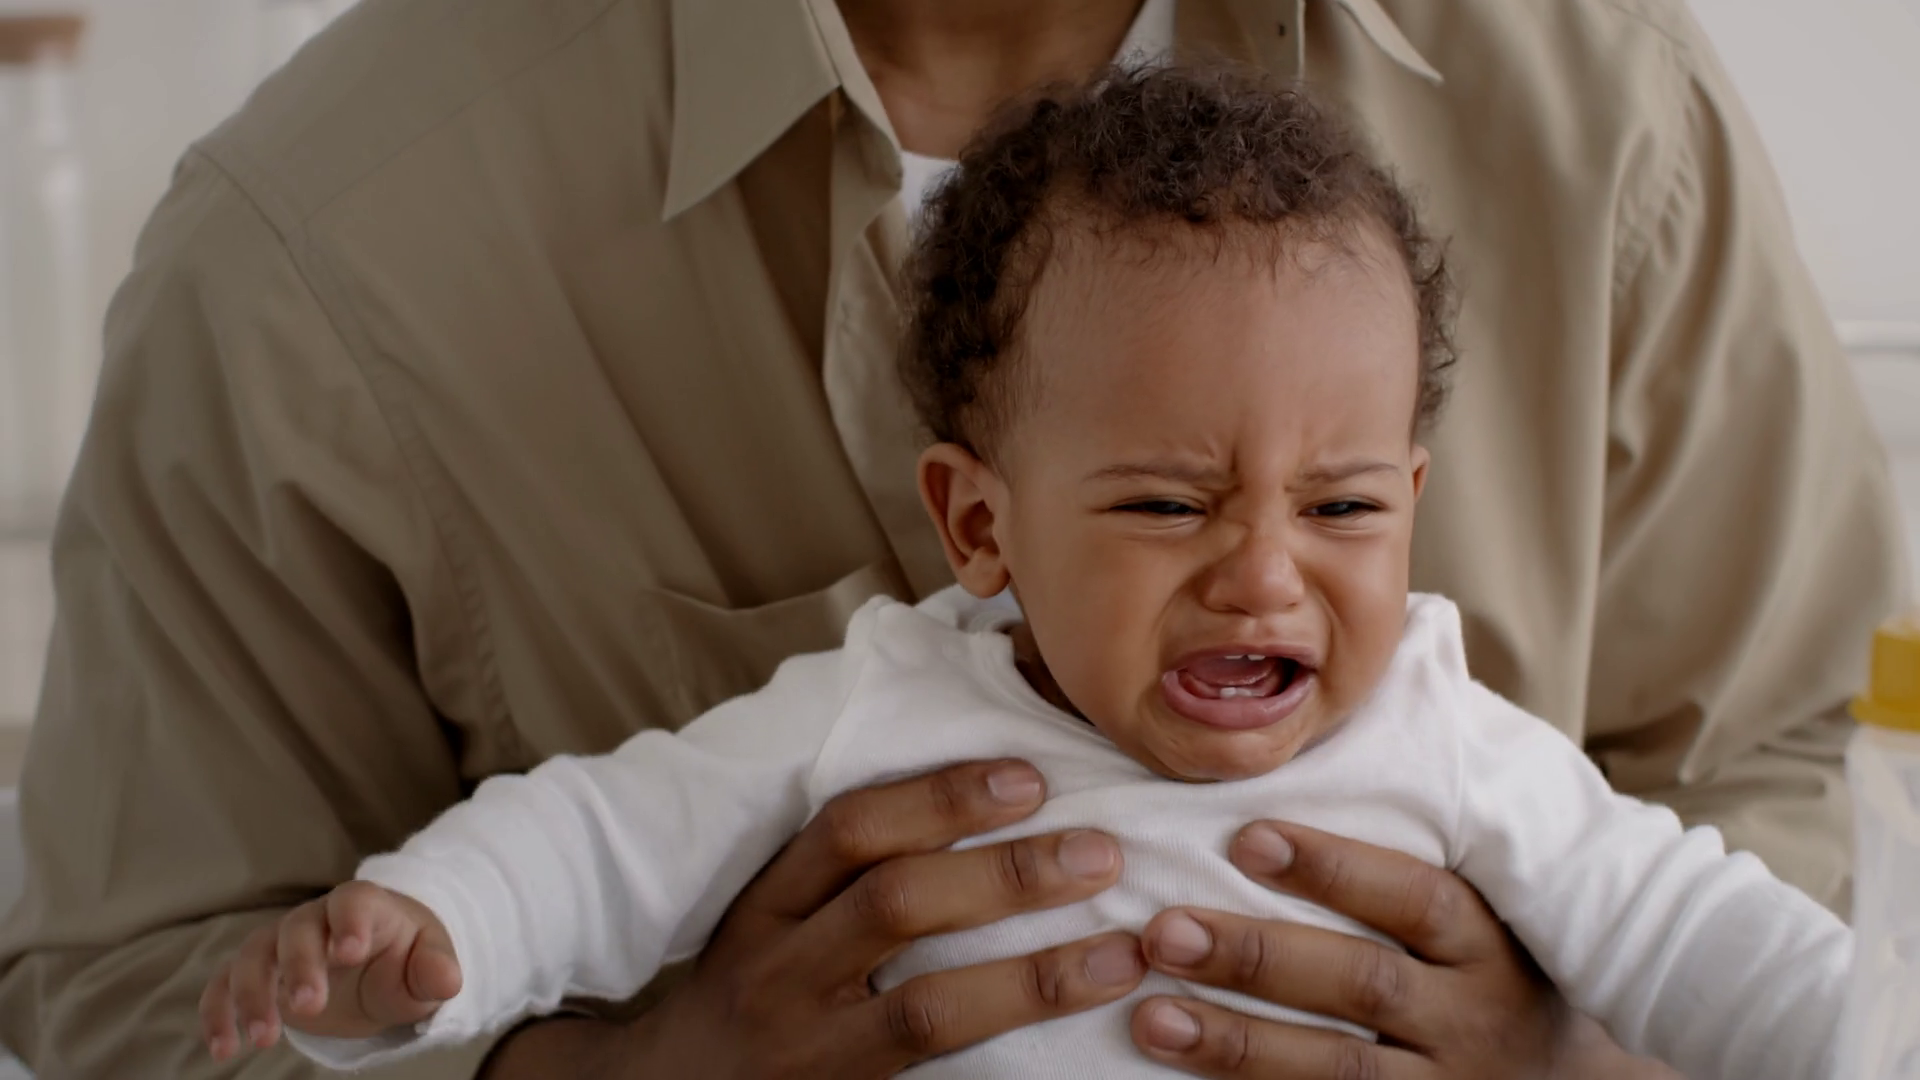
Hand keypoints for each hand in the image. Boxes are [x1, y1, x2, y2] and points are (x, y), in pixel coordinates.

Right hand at [199, 881, 462, 1061]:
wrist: (379, 964)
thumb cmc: (406, 959)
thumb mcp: (428, 965)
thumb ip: (436, 969)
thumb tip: (447, 980)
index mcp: (364, 907)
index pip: (353, 901)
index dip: (349, 922)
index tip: (350, 952)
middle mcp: (316, 919)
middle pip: (297, 928)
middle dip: (300, 965)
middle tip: (311, 1006)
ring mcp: (280, 943)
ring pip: (253, 955)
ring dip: (252, 994)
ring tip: (264, 1039)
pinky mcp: (257, 973)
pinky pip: (223, 984)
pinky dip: (218, 1012)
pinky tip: (223, 1048)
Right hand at [535, 759, 1144, 1078]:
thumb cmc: (745, 995)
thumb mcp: (770, 921)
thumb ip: (846, 872)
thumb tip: (977, 796)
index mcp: (767, 904)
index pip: (848, 828)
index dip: (943, 796)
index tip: (1029, 777)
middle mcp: (780, 970)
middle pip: (894, 904)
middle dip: (1004, 875)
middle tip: (1099, 855)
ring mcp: (809, 1048)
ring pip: (925, 1009)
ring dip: (1033, 977)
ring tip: (1119, 952)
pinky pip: (928, 1075)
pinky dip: (1005, 1050)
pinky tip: (1073, 1034)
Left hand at [1130, 821, 1681, 1078]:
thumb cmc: (1503, 957)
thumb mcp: (1494, 892)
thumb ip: (1432, 816)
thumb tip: (1398, 656)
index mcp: (1489, 938)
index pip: (1413, 897)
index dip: (1333, 867)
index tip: (1247, 837)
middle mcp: (1471, 1014)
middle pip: (1362, 983)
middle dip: (1258, 956)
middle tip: (1165, 929)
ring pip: (1336, 1069)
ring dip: (1236, 1042)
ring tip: (1151, 1013)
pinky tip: (1184, 1074)